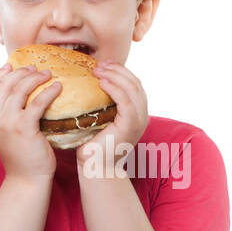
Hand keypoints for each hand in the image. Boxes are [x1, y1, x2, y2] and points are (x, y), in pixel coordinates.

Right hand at [0, 63, 62, 182]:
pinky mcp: (24, 128)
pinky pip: (37, 102)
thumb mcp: (5, 134)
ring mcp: (8, 122)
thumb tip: (14, 97)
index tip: (11, 65)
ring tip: (47, 73)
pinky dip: (48, 91)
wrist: (26, 179)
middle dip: (21, 72)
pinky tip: (57, 87)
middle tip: (35, 68)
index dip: (0, 74)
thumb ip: (5, 116)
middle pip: (6, 85)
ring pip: (20, 89)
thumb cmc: (21, 157)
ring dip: (35, 77)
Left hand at [76, 61, 149, 175]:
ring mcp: (138, 121)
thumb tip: (89, 83)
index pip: (134, 84)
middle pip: (135, 83)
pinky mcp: (130, 126)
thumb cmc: (93, 143)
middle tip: (99, 64)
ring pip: (132, 89)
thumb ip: (102, 103)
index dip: (121, 71)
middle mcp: (142, 115)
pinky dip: (115, 89)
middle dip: (117, 70)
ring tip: (98, 70)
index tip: (104, 64)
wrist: (96, 166)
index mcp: (137, 113)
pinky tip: (102, 82)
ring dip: (115, 75)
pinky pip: (126, 102)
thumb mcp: (99, 118)